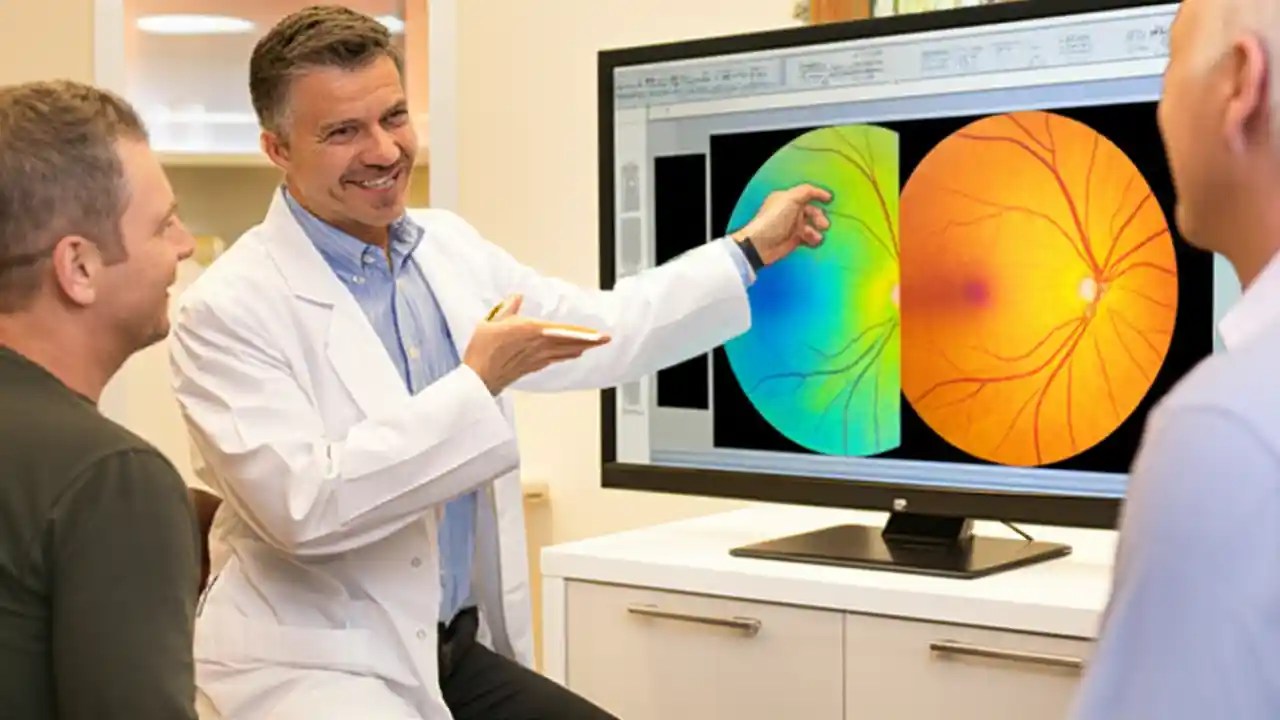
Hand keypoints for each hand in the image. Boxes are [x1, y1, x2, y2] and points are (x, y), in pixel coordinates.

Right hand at [462, 294, 610, 394]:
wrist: (478, 377)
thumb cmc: (482, 350)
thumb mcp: (492, 322)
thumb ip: (508, 309)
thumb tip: (517, 297)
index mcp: (530, 331)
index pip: (563, 331)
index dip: (583, 333)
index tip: (598, 334)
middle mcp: (538, 346)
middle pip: (569, 343)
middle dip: (589, 341)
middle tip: (606, 339)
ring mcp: (536, 359)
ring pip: (564, 352)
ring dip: (580, 347)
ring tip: (593, 344)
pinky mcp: (531, 367)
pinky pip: (555, 359)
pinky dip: (566, 355)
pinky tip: (572, 354)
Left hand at [731, 183, 832, 265]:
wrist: (762, 244)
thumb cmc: (774, 219)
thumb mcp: (789, 199)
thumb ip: (806, 191)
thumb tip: (822, 192)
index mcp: (788, 199)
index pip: (807, 194)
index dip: (819, 195)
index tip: (830, 200)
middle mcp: (791, 211)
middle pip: (813, 210)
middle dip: (820, 217)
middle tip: (823, 225)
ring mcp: (793, 226)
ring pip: (813, 225)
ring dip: (817, 231)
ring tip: (814, 237)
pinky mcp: (795, 240)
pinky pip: (810, 238)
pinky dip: (813, 240)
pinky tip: (812, 242)